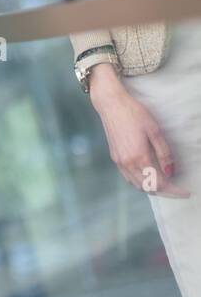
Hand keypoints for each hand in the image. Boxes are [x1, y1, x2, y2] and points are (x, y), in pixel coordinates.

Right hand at [88, 64, 188, 196]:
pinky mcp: (114, 157)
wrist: (111, 104)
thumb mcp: (155, 131)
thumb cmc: (134, 114)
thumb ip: (164, 153)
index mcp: (139, 157)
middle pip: (148, 187)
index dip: (174, 190)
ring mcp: (119, 161)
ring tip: (165, 185)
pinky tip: (147, 177)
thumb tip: (170, 172)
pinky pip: (128, 178)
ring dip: (152, 188)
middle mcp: (127, 163)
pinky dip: (140, 183)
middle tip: (177, 190)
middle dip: (165, 192)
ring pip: (137, 185)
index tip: (185, 192)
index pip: (159, 182)